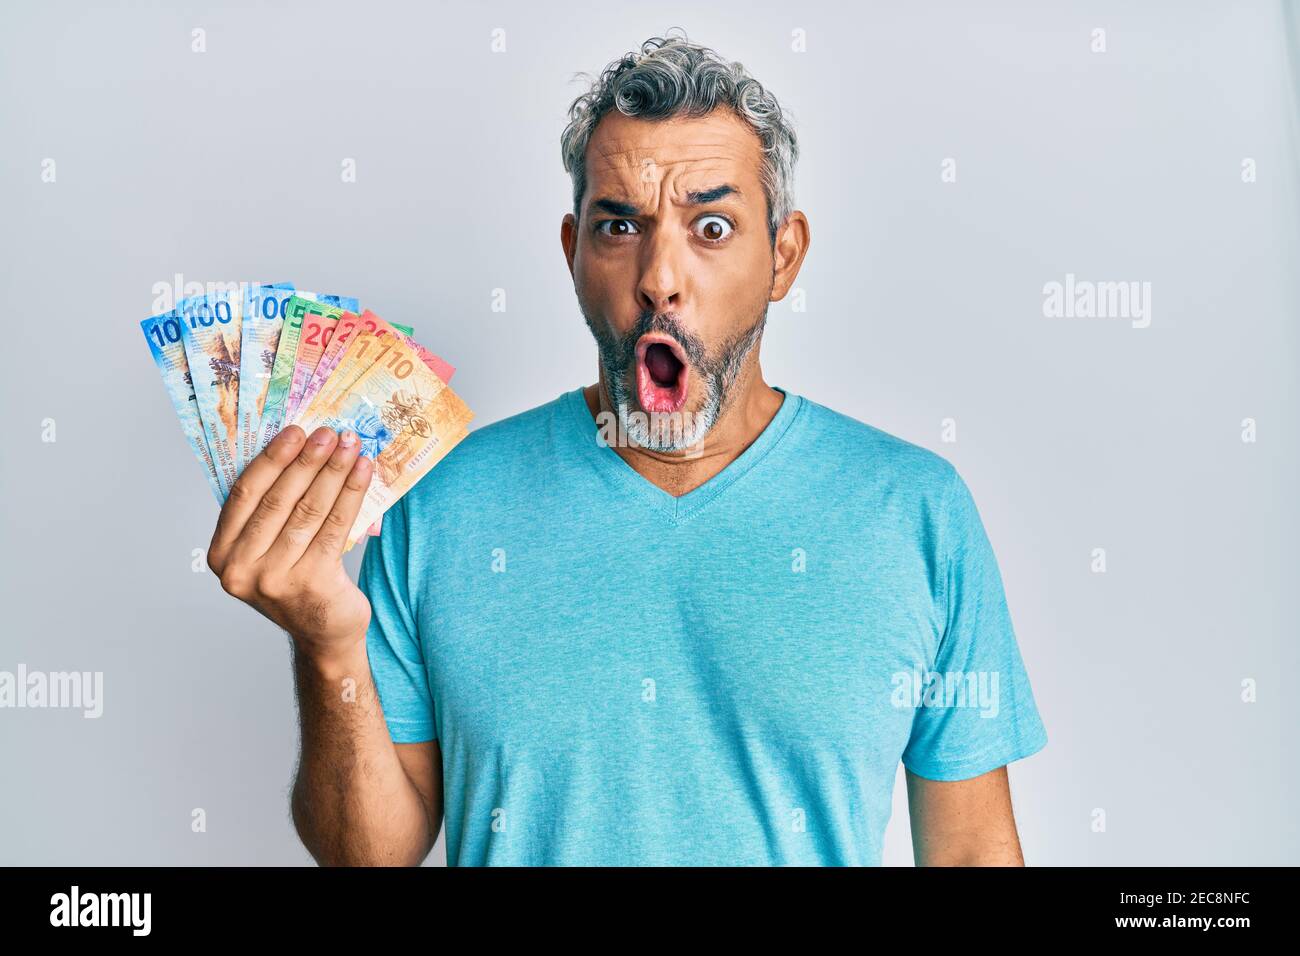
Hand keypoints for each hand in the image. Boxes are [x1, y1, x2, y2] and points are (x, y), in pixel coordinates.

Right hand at [207, 425, 373, 663]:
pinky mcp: (312, 583)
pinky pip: (335, 527)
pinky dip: (351, 494)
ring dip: (333, 472)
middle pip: (278, 500)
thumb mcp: (270, 548)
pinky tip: (363, 472)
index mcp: (222, 554)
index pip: (244, 494)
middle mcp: (242, 569)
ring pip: (309, 510)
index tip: (295, 431)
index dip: (271, 459)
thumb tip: (299, 449)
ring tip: (350, 446)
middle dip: (307, 461)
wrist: (325, 632)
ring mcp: (275, 579)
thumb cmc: (298, 579)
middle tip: (329, 433)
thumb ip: (270, 510)